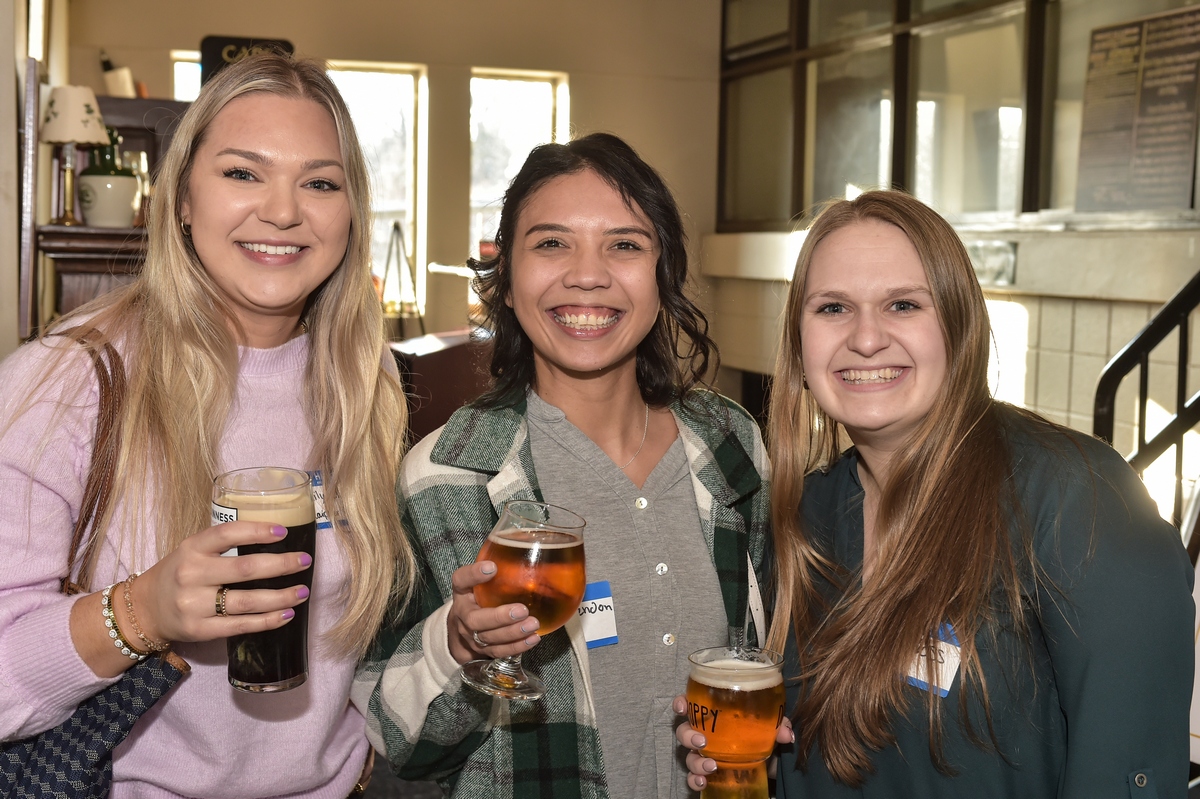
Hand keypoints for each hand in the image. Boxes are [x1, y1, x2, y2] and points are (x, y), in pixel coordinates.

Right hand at [132, 521, 311, 643]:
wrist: (145, 609)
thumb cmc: (180, 573)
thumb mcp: (193, 551)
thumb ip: (224, 545)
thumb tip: (274, 537)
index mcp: (192, 548)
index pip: (227, 534)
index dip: (257, 531)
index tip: (283, 531)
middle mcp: (192, 575)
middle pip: (244, 569)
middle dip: (281, 565)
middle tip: (304, 561)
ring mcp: (194, 605)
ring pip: (247, 601)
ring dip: (281, 596)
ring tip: (302, 591)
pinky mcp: (200, 630)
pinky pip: (241, 626)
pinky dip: (268, 620)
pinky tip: (286, 614)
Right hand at [446, 560, 540, 664]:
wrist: (462, 629)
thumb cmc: (477, 597)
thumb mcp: (479, 581)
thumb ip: (496, 569)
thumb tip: (526, 551)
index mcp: (462, 592)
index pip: (461, 580)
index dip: (474, 574)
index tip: (491, 567)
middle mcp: (463, 615)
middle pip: (476, 620)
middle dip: (499, 617)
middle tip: (522, 610)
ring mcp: (472, 636)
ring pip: (489, 638)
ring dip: (512, 633)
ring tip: (532, 624)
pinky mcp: (484, 650)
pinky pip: (499, 651)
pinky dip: (517, 646)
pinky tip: (533, 638)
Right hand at [672, 694, 794, 791]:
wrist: (770, 763)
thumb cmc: (762, 736)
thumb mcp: (771, 727)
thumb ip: (778, 726)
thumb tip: (786, 733)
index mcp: (715, 715)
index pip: (691, 705)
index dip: (681, 703)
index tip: (683, 707)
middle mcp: (705, 733)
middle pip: (683, 731)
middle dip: (688, 736)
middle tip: (702, 741)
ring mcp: (705, 754)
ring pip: (688, 756)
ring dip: (695, 762)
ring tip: (711, 766)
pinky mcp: (709, 774)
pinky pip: (693, 778)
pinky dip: (694, 780)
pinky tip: (703, 782)